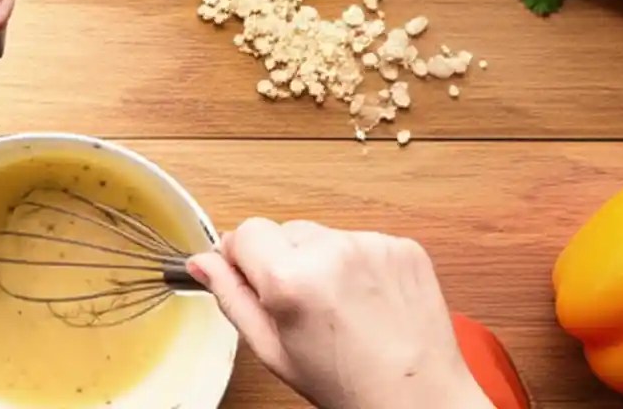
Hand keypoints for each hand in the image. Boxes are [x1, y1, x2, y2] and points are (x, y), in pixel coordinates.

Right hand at [187, 220, 492, 408]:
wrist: (419, 398)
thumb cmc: (347, 385)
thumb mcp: (273, 351)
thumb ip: (232, 298)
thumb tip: (203, 262)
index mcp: (291, 278)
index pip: (245, 232)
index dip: (244, 259)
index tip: (253, 280)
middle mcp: (332, 251)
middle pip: (284, 230)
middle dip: (284, 260)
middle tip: (303, 306)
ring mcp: (372, 244)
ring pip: (323, 235)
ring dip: (322, 261)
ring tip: (340, 307)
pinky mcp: (402, 246)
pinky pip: (361, 241)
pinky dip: (358, 264)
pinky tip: (367, 301)